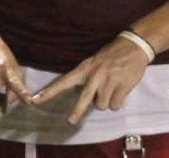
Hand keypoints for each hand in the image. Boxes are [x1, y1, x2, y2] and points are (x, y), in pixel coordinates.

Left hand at [30, 36, 149, 124]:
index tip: (35, 100)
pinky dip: (117, 101)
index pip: (62, 82)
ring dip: (106, 102)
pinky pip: (115, 105)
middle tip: (69, 122)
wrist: (133, 46)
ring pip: (102, 105)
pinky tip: (120, 90)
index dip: (49, 92)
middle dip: (76, 111)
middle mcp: (94, 75)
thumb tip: (86, 99)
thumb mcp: (93, 63)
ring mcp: (108, 81)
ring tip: (111, 89)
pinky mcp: (122, 86)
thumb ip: (86, 79)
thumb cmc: (111, 56)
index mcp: (83, 69)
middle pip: (83, 98)